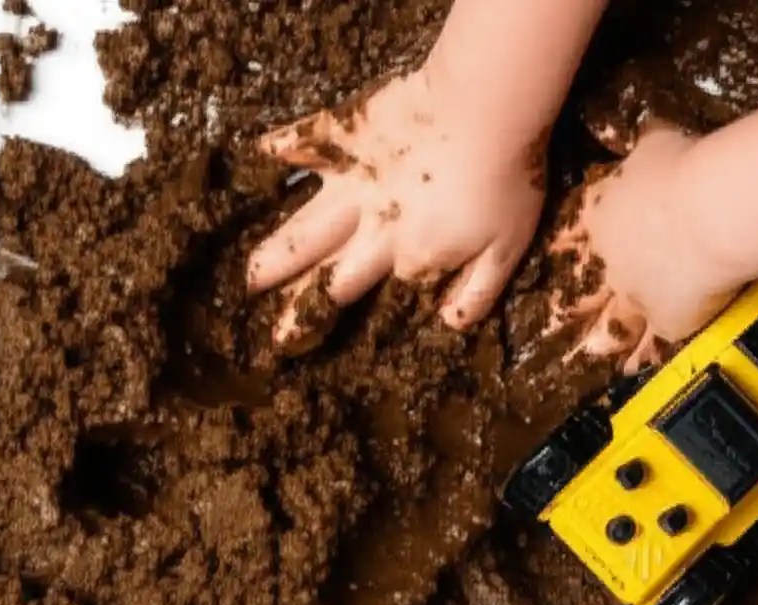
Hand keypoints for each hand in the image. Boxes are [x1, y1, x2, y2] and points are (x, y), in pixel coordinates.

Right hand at [248, 67, 546, 349]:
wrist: (487, 110)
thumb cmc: (507, 183)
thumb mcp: (506, 251)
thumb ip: (477, 292)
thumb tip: (448, 325)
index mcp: (411, 256)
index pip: (378, 291)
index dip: (342, 314)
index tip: (313, 340)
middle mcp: (373, 227)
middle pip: (326, 274)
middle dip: (296, 305)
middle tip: (268, 332)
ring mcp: (356, 182)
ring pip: (307, 226)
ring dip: (277, 253)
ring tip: (249, 277)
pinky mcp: (348, 137)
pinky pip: (308, 142)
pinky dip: (285, 145)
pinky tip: (259, 150)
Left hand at [546, 124, 747, 372]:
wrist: (707, 210)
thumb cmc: (681, 168)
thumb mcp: (651, 143)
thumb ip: (639, 146)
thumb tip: (639, 135)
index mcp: (599, 216)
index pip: (568, 238)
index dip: (559, 252)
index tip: (551, 262)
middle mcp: (608, 263)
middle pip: (579, 292)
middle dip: (563, 311)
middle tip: (550, 326)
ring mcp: (632, 297)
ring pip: (607, 328)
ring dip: (595, 344)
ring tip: (583, 358)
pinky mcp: (663, 322)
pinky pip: (649, 347)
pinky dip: (641, 361)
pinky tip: (633, 371)